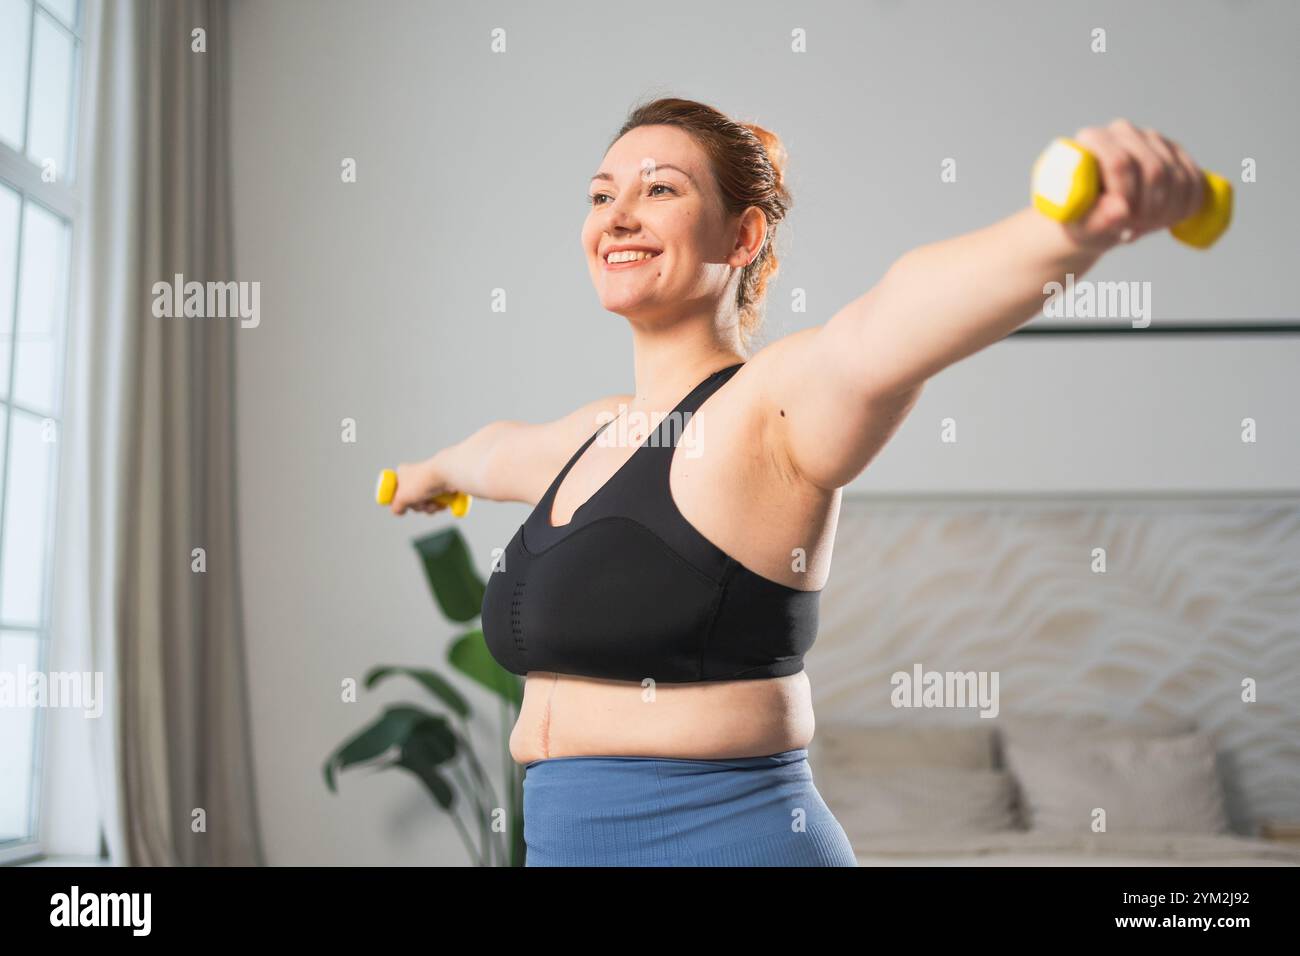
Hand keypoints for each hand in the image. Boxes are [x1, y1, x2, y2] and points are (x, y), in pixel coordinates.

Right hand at [389, 457, 452, 515]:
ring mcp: (429, 481)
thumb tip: (398, 511)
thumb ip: (396, 506)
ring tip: (434, 503)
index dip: (400, 501)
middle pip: (412, 499)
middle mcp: (415, 476)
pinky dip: (439, 505)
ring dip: (429, 507)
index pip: (397, 492)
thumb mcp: (402, 497)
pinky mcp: (442, 486)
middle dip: (418, 506)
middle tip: (421, 503)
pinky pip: (437, 501)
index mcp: (403, 473)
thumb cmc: (422, 482)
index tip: (404, 505)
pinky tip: (442, 502)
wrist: (447, 474)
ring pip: (426, 503)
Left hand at [1066, 119, 1205, 251]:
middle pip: (1154, 170)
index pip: (1120, 163)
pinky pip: (1194, 180)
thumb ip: (1095, 219)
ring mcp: (1152, 139)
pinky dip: (1186, 207)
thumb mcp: (1081, 225)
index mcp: (1092, 140)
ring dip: (1166, 212)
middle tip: (1132, 232)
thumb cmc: (1082, 219)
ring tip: (1142, 228)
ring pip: (1178, 177)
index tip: (1122, 222)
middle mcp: (1122, 131)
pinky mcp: (1174, 152)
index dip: (1127, 197)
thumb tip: (1120, 210)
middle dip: (1149, 209)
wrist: (1093, 218)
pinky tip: (1166, 221)